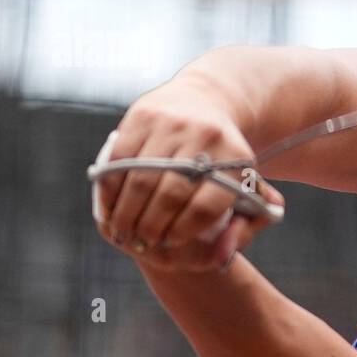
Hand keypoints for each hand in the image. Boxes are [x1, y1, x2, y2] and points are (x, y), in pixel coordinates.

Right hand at [92, 82, 285, 271]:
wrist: (206, 99)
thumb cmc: (223, 158)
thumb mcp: (247, 188)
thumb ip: (245, 227)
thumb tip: (223, 256)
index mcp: (235, 158)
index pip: (206, 206)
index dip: (183, 231)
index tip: (171, 244)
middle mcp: (205, 137)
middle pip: (170, 195)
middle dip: (151, 227)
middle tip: (142, 244)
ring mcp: (173, 123)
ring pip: (141, 179)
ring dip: (127, 214)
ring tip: (124, 232)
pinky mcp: (143, 115)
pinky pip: (119, 160)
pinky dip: (111, 190)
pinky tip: (110, 209)